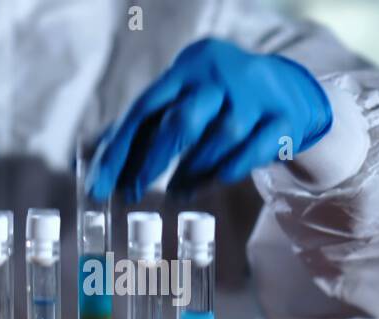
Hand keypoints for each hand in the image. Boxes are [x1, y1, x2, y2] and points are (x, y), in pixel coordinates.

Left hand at [87, 38, 331, 202]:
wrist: (289, 91)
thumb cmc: (219, 100)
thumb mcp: (181, 100)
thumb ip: (139, 127)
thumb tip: (89, 160)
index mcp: (189, 68)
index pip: (145, 108)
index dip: (119, 150)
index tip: (100, 185)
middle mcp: (221, 76)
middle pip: (183, 121)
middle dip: (153, 162)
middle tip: (135, 191)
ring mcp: (256, 96)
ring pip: (220, 138)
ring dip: (193, 170)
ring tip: (176, 191)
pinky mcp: (283, 120)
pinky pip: (253, 151)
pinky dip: (230, 170)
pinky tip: (215, 180)